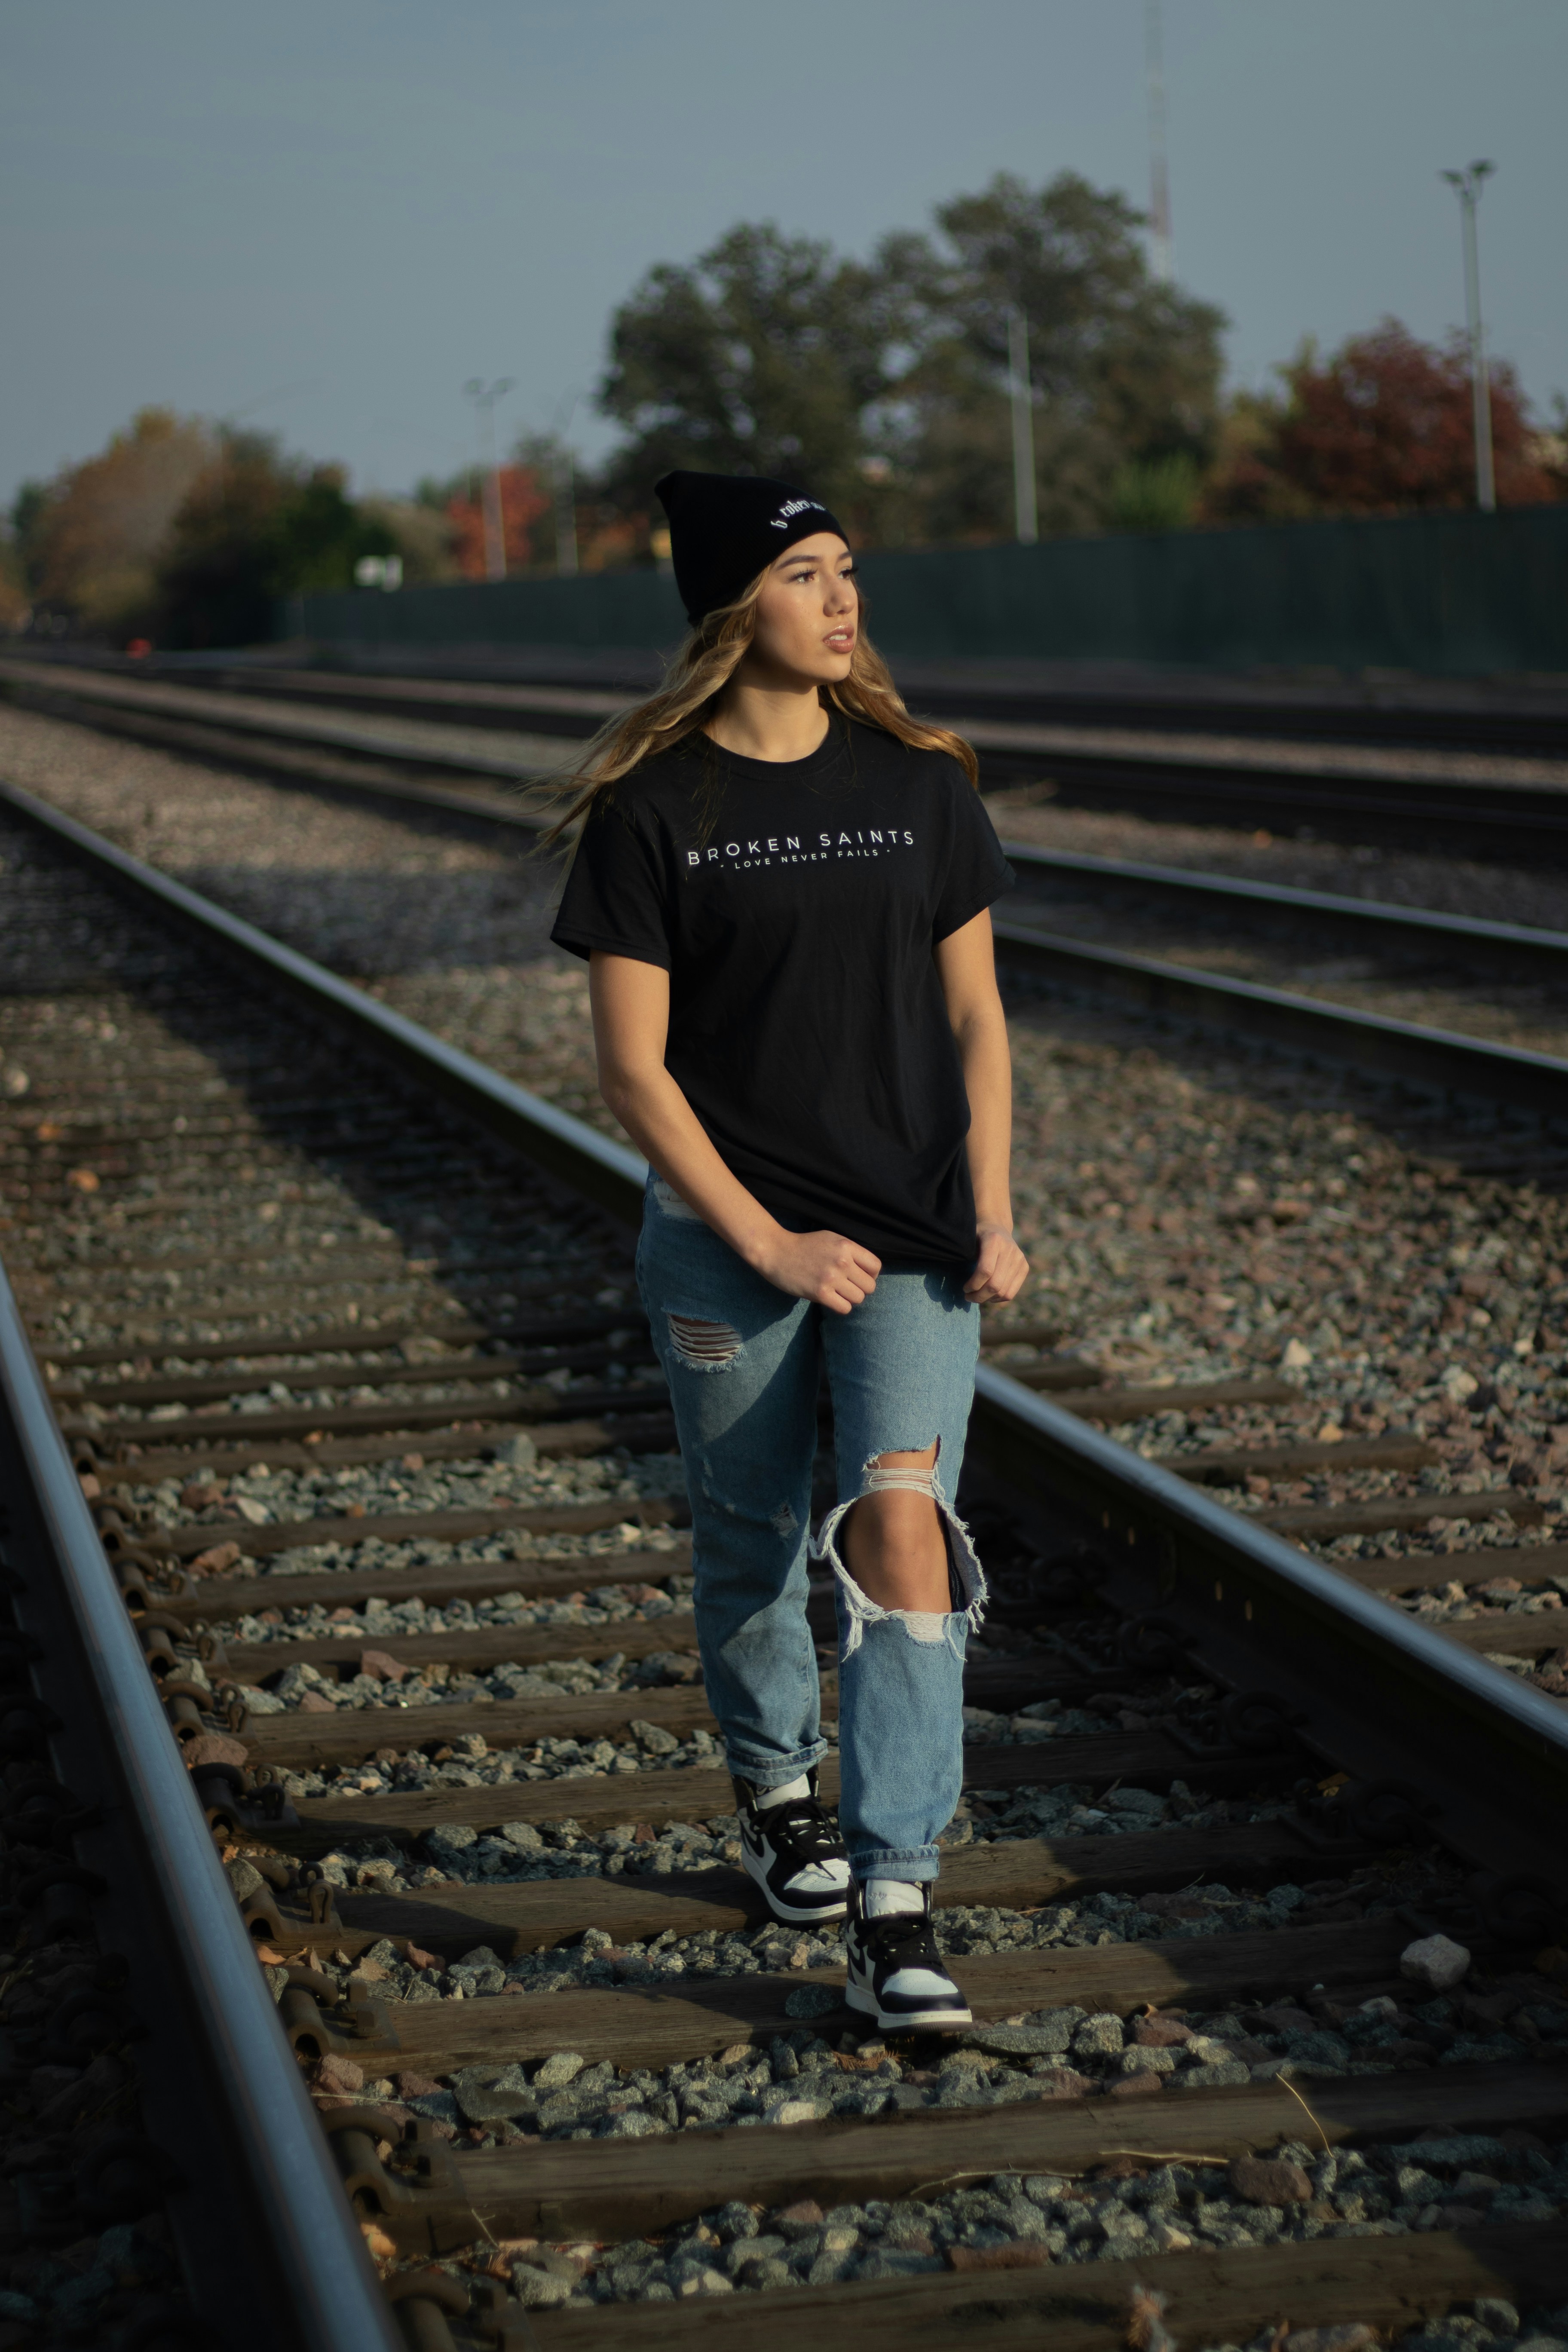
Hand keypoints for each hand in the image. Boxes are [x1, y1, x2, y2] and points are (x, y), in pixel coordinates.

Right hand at [751, 1227, 880, 1313]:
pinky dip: (840, 1306)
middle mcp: (842, 1261)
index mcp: (846, 1246)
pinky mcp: (820, 1293)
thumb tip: (868, 1271)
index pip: (876, 1266)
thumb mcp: (831, 1239)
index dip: (871, 1275)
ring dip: (849, 1298)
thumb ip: (850, 1251)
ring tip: (837, 1292)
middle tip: (846, 1286)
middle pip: (870, 1286)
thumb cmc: (804, 1246)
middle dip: (860, 1288)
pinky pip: (844, 1308)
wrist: (776, 1251)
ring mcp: (831, 1278)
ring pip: (859, 1299)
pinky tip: (831, 1299)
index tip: (859, 1277)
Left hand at [965, 1223, 1028, 1306]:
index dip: (973, 1284)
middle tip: (968, 1297)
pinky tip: (988, 1296)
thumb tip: (964, 1285)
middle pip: (995, 1284)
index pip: (985, 1270)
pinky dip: (997, 1299)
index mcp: (994, 1240)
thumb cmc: (976, 1237)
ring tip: (977, 1297)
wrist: (996, 1228)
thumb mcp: (968, 1241)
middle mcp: (1010, 1249)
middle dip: (979, 1296)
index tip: (964, 1288)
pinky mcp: (1024, 1267)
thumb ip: (965, 1258)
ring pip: (1003, 1292)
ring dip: (987, 1299)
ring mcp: (1019, 1259)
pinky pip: (1011, 1293)